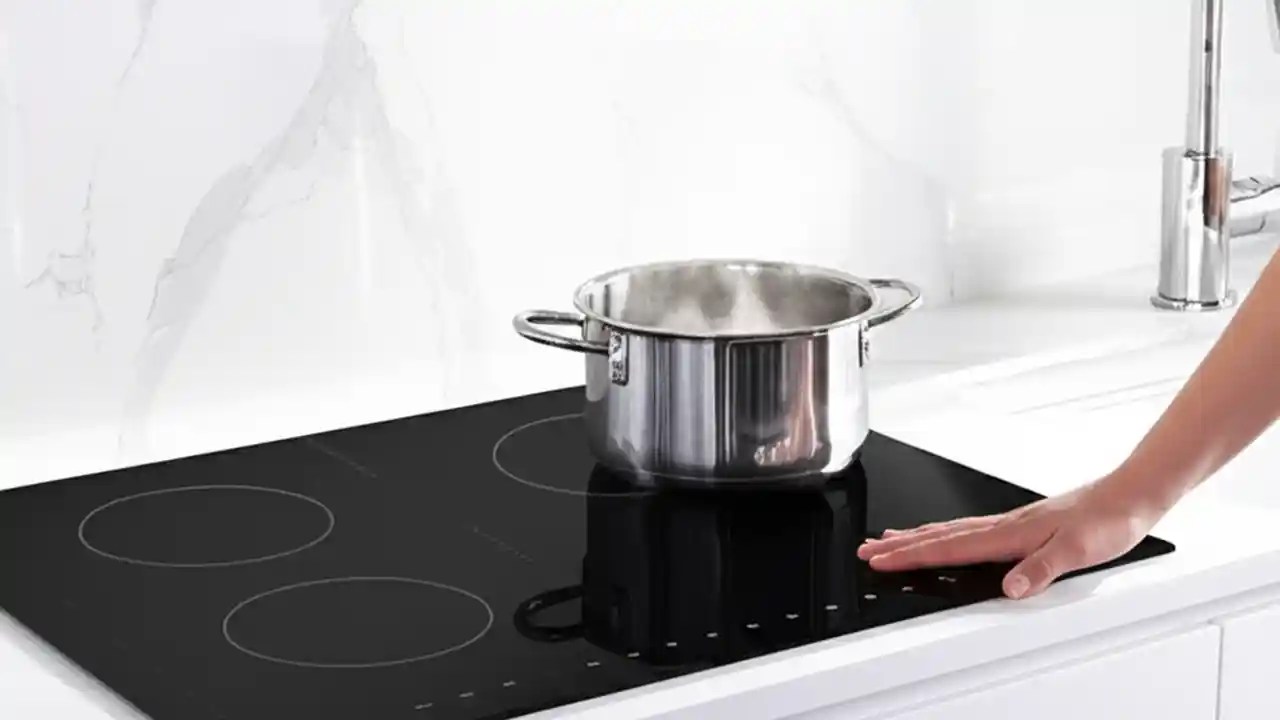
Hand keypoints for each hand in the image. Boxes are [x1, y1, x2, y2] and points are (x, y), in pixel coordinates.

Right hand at [856, 475, 1168, 598]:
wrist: (1128, 495)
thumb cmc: (1107, 520)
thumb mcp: (1079, 550)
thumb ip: (1041, 568)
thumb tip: (1010, 587)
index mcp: (1010, 534)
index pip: (950, 547)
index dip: (911, 555)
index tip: (881, 560)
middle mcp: (1004, 526)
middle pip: (939, 536)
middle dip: (900, 545)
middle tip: (867, 550)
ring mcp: (1009, 523)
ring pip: (949, 530)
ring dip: (915, 536)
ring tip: (887, 539)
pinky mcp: (1019, 524)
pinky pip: (967, 530)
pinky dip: (943, 533)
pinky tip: (941, 536)